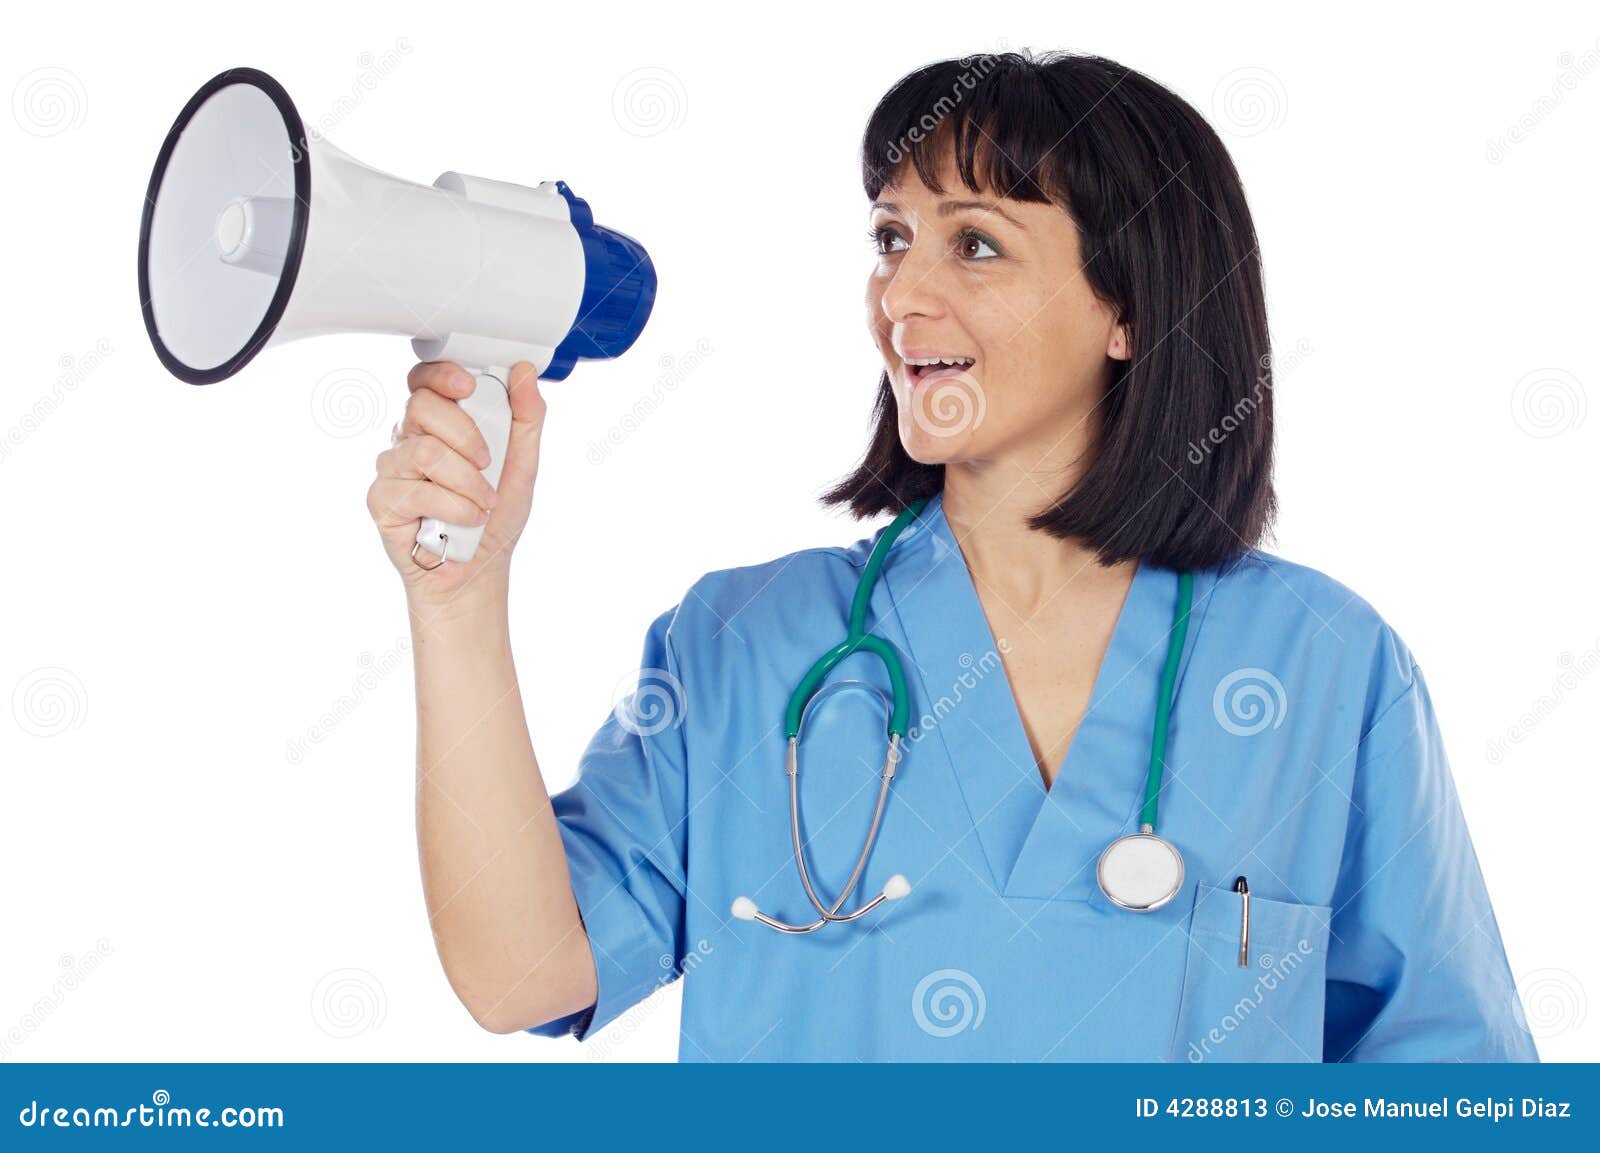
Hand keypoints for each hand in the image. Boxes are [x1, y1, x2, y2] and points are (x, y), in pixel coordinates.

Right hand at [367, 361, 545, 603]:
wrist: (477, 571)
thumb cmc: (494, 517)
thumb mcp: (523, 464)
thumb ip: (526, 418)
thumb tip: (524, 372)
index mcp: (438, 423)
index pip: (425, 380)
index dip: (442, 375)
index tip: (469, 387)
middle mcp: (409, 440)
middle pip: (421, 407)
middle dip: (465, 433)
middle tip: (488, 461)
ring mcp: (392, 469)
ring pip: (423, 451)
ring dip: (467, 481)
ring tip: (484, 502)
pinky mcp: (383, 500)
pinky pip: (416, 490)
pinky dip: (454, 507)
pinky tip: (467, 520)